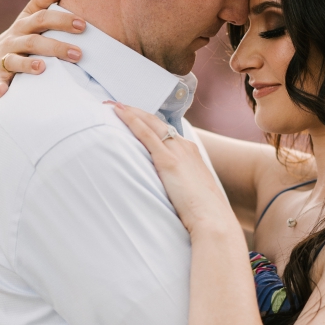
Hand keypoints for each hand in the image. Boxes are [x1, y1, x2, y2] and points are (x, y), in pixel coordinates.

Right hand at [0, 0, 86, 96]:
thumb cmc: (24, 34)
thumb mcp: (31, 17)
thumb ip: (43, 3)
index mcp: (26, 23)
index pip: (43, 17)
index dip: (62, 19)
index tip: (82, 25)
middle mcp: (14, 38)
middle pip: (34, 40)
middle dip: (56, 47)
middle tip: (79, 54)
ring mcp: (5, 56)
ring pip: (16, 59)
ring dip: (28, 64)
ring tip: (43, 67)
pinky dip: (0, 85)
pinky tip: (4, 91)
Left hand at [109, 103, 234, 234]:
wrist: (212, 219)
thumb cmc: (201, 212)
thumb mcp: (190, 191)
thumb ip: (177, 183)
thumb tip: (164, 188)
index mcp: (191, 152)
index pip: (165, 131)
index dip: (147, 121)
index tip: (132, 116)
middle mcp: (185, 146)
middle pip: (156, 122)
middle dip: (135, 111)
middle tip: (115, 104)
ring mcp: (177, 151)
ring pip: (150, 123)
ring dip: (130, 112)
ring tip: (111, 105)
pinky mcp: (168, 160)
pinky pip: (147, 134)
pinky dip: (132, 121)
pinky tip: (119, 113)